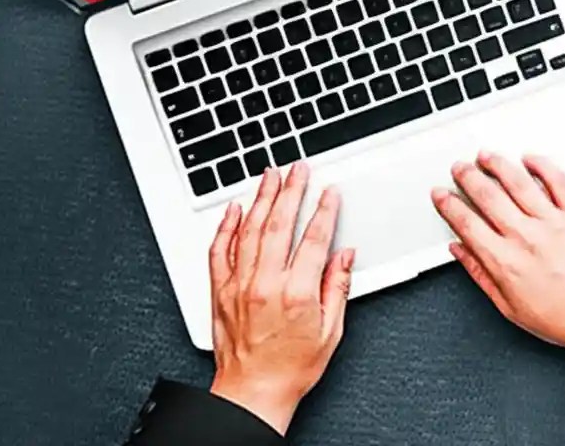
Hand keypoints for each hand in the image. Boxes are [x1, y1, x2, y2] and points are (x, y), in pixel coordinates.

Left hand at [208, 163, 354, 434]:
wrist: (252, 393)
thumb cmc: (291, 368)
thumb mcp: (330, 331)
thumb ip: (337, 288)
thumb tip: (344, 256)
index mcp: (296, 293)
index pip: (314, 239)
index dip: (324, 211)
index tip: (330, 193)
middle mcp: (265, 285)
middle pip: (279, 225)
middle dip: (291, 191)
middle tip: (298, 169)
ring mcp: (239, 286)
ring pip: (249, 230)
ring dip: (261, 198)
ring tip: (270, 176)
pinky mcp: (220, 291)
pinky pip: (220, 250)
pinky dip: (226, 226)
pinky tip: (233, 209)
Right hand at [432, 153, 564, 366]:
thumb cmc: (563, 317)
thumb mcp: (509, 306)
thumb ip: (480, 274)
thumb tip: (459, 250)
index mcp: (505, 261)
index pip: (466, 222)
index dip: (448, 204)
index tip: (441, 194)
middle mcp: (526, 237)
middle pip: (487, 195)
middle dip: (467, 177)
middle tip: (460, 168)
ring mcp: (554, 222)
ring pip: (518, 181)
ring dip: (497, 164)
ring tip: (486, 156)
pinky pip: (558, 180)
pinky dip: (541, 165)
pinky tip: (530, 160)